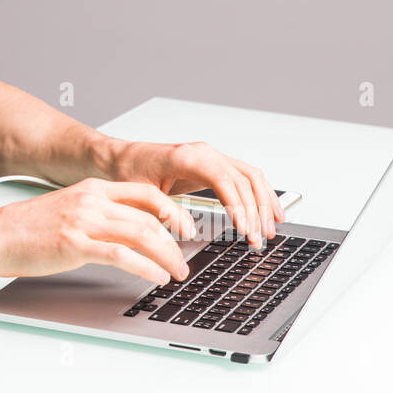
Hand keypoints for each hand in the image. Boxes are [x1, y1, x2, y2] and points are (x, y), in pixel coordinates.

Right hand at [0, 177, 198, 284]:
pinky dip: (145, 267)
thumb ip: (97, 213)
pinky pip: (121, 254)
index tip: (187, 227)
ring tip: (176, 272)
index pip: (145, 193)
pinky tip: (155, 276)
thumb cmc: (27, 228)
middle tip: (185, 258)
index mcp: (92, 188)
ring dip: (166, 256)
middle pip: (149, 216)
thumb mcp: (68, 209)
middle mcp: (91, 200)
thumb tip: (128, 229)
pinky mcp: (75, 244)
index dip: (173, 210)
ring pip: (141, 234)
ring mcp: (83, 221)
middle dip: (175, 241)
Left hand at [106, 139, 284, 246]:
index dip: (238, 206)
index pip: (223, 180)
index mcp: (187, 157)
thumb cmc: (129, 172)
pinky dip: (261, 193)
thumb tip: (189, 231)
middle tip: (259, 239)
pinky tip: (269, 210)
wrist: (122, 157)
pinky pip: (246, 175)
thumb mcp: (142, 194)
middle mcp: (204, 152)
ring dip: (264, 203)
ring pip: (250, 176)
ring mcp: (211, 155)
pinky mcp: (214, 163)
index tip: (245, 229)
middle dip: (255, 212)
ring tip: (270, 229)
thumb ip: (165, 211)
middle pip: (243, 180)